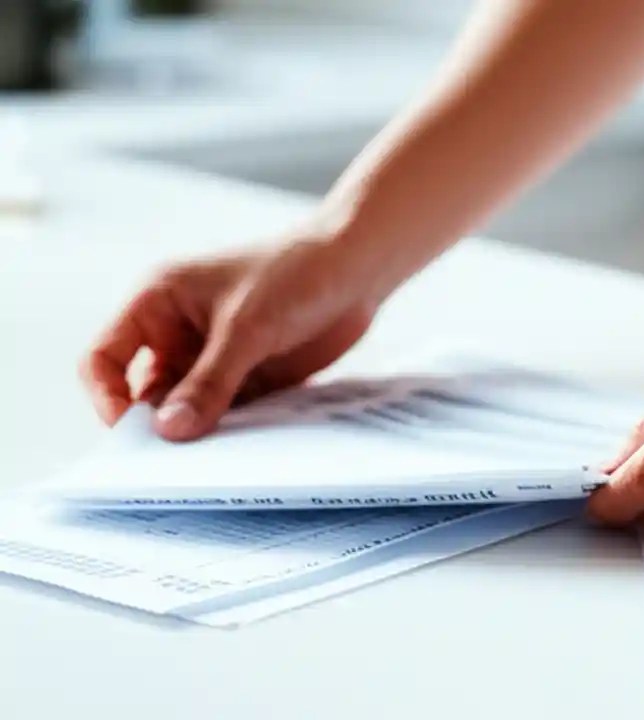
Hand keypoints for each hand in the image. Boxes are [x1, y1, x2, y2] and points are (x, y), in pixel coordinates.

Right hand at [80, 234, 380, 440]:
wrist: (359, 268)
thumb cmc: (296, 274)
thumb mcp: (247, 327)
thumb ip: (209, 381)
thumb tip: (168, 431)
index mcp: (156, 303)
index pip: (104, 358)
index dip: (107, 397)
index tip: (130, 433)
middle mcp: (177, 334)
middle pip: (144, 394)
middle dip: (156, 427)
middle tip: (174, 465)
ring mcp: (213, 359)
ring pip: (187, 410)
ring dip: (197, 435)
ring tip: (213, 463)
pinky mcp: (248, 379)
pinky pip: (226, 416)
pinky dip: (230, 434)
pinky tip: (244, 454)